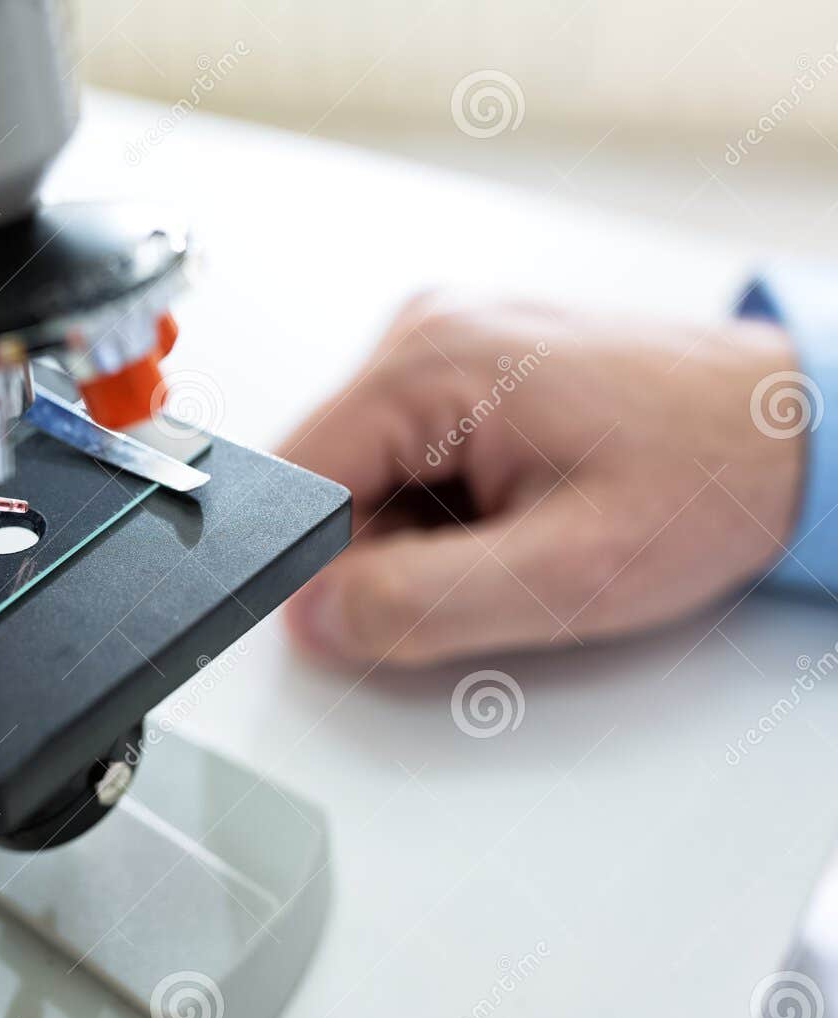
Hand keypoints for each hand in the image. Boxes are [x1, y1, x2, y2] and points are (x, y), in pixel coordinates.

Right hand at [278, 292, 805, 666]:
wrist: (790, 431)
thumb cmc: (705, 479)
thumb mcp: (562, 573)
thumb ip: (418, 603)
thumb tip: (315, 620)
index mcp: (429, 363)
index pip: (294, 483)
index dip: (318, 567)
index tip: (377, 609)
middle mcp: (424, 331)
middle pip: (328, 483)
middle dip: (385, 551)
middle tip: (487, 568)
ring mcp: (444, 341)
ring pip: (365, 476)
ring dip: (419, 530)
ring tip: (517, 529)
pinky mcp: (465, 362)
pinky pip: (405, 455)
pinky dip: (443, 503)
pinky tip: (515, 503)